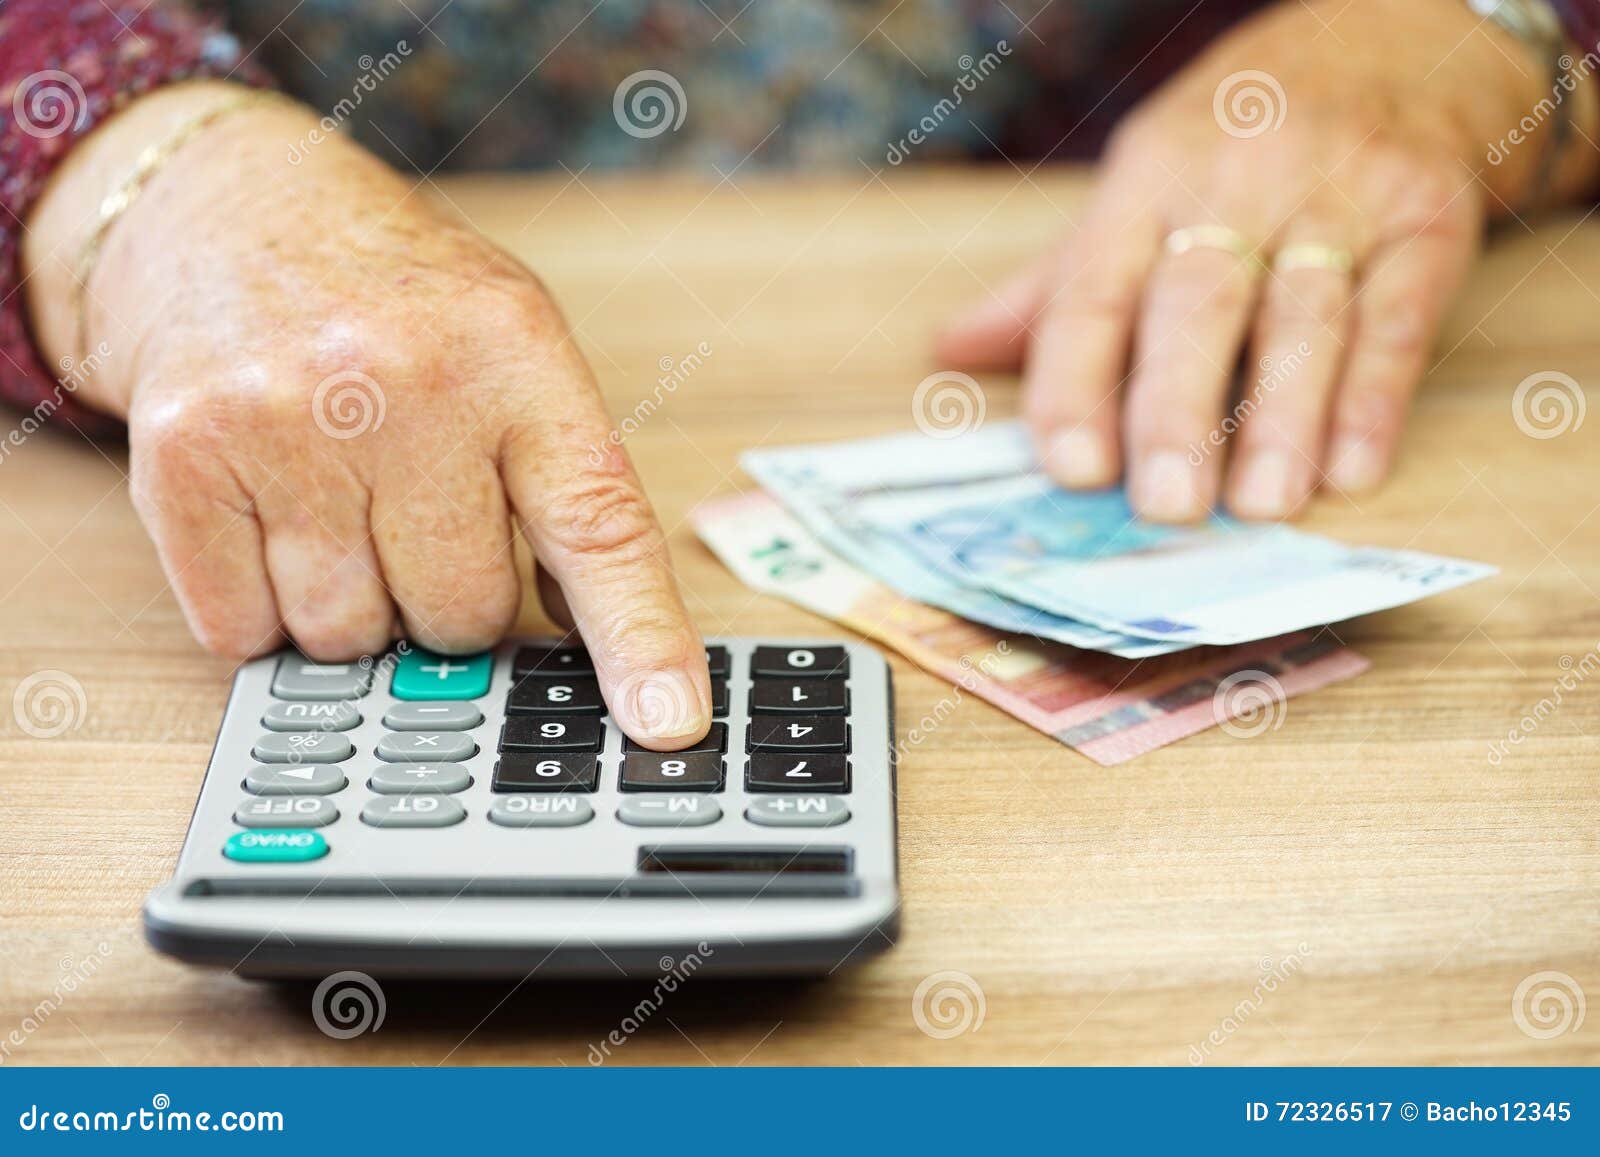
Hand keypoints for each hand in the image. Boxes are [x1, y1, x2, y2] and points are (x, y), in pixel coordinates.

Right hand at [23, 82, 710, 749]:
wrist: (221, 207)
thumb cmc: (388, 297)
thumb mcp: (509, 343)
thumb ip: (557, 476)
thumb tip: (582, 633)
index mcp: (513, 353)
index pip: (598, 525)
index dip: (640, 638)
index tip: (667, 721)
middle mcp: (404, 382)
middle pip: (460, 615)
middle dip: (443, 595)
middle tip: (414, 512)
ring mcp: (286, 419)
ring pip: (350, 635)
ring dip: (352, 603)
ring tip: (338, 499)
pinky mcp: (182, 457)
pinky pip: (245, 631)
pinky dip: (260, 605)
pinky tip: (270, 512)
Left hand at [938, 0, 1598, 520]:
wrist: (1395, 43)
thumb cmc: (1235, 146)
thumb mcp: (1138, 189)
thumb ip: (1056, 285)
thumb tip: (949, 353)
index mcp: (1146, 177)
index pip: (1093, 289)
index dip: (1074, 379)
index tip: (1070, 469)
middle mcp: (1238, 180)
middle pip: (1197, 305)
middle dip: (1176, 409)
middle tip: (1167, 505)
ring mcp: (1340, 196)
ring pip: (1303, 316)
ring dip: (1283, 417)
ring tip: (1263, 504)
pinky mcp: (1429, 218)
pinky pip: (1398, 316)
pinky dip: (1373, 398)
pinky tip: (1351, 469)